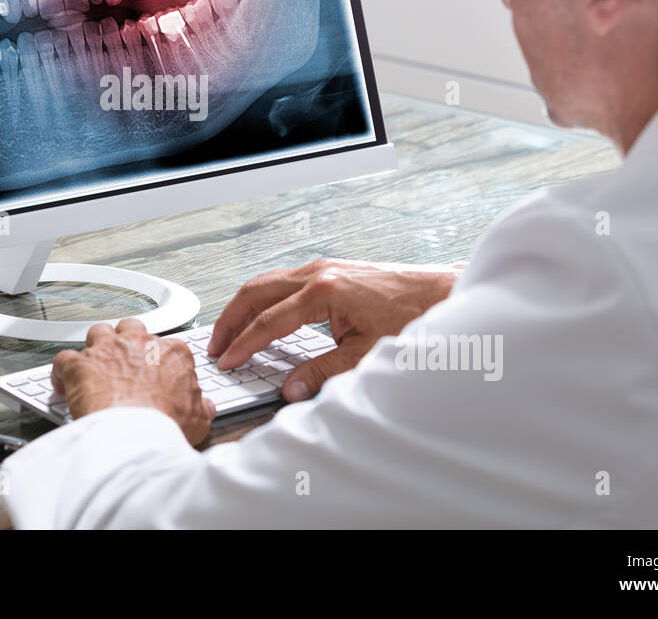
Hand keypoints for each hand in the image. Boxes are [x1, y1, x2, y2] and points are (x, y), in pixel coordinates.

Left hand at [51, 319, 215, 444]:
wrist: (135, 435)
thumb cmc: (165, 425)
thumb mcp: (198, 419)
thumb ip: (201, 407)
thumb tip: (206, 407)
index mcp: (170, 353)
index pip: (166, 346)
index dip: (158, 359)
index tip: (154, 372)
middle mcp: (139, 344)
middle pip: (131, 329)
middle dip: (127, 341)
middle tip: (125, 360)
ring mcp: (107, 351)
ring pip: (98, 332)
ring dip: (95, 346)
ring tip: (94, 364)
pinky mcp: (80, 365)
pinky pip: (64, 358)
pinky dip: (61, 370)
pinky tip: (62, 382)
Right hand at [207, 259, 461, 401]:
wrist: (442, 293)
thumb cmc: (412, 318)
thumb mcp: (365, 354)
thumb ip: (323, 373)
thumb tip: (290, 389)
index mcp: (324, 291)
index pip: (269, 321)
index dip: (244, 344)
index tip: (227, 361)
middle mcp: (319, 272)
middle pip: (256, 291)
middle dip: (231, 319)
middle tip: (215, 345)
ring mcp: (324, 267)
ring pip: (267, 281)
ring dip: (245, 306)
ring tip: (230, 331)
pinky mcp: (331, 269)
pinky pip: (284, 281)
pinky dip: (264, 298)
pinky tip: (262, 316)